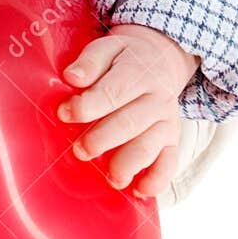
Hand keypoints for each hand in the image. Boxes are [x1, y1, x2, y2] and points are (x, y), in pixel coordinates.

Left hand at [56, 23, 200, 197]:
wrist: (162, 58)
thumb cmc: (125, 57)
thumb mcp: (108, 47)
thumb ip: (90, 61)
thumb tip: (72, 77)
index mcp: (137, 72)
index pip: (113, 92)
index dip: (87, 106)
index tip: (65, 113)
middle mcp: (156, 98)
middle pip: (130, 123)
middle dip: (103, 139)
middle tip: (80, 151)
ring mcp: (166, 121)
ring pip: (150, 146)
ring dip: (128, 164)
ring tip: (110, 177)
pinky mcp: (172, 140)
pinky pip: (169, 163)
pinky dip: (157, 180)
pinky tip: (139, 191)